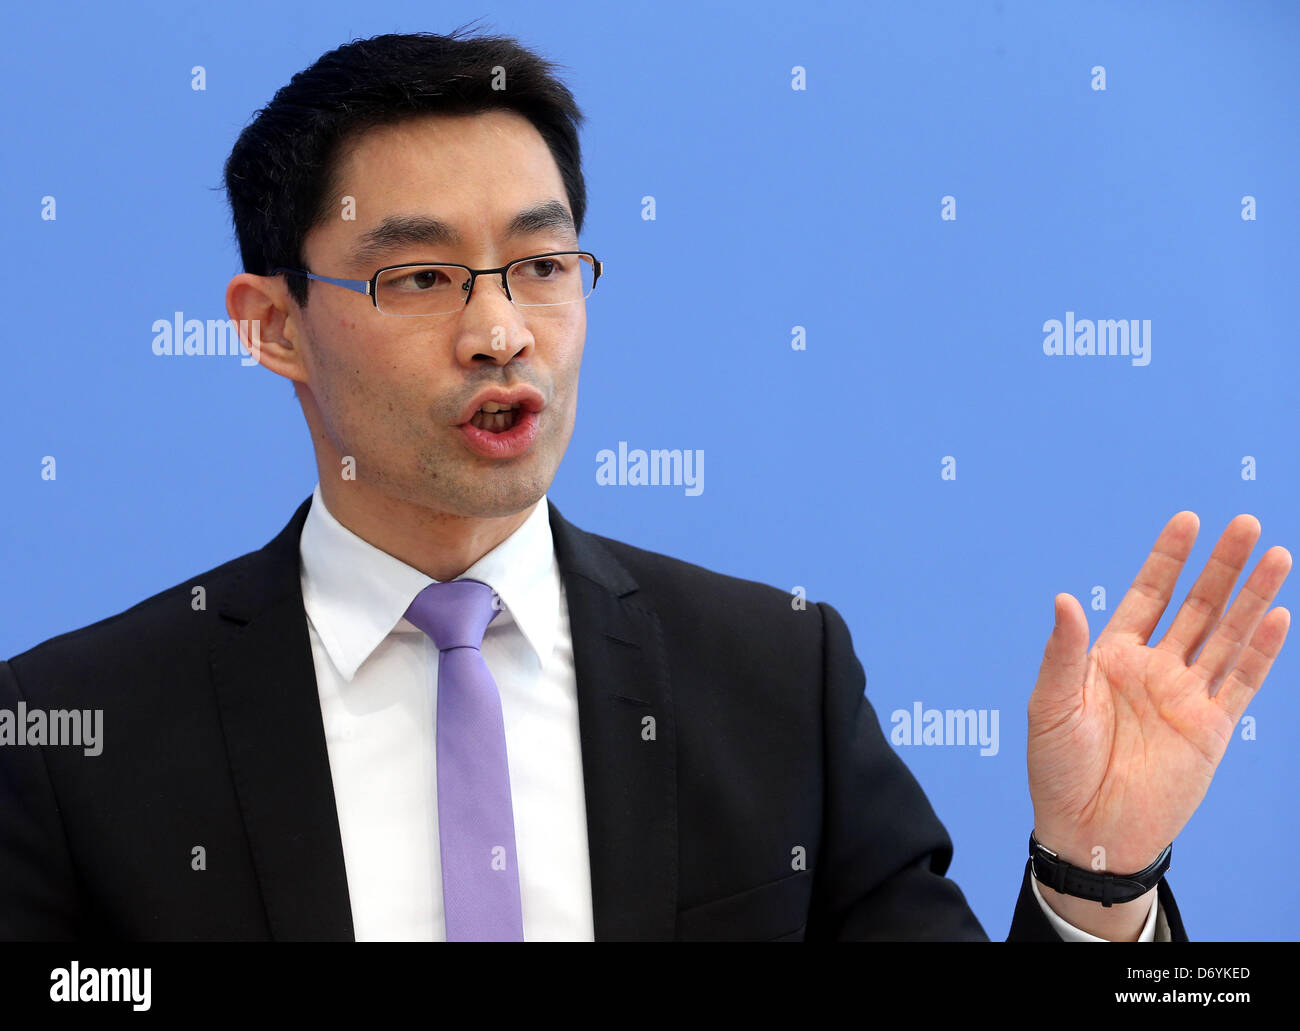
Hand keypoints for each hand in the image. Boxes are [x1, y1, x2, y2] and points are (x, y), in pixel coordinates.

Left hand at [1027, 512, 1290, 884]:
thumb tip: (1064, 599)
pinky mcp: (1211, 729)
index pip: (1147, 596)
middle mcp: (1153, 669)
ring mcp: (1185, 697)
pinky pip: (1240, 682)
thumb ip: (1063, 653)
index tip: (1187, 521)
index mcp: (1111, 657)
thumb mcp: (1050, 705)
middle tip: (1244, 524)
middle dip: (1220, 567)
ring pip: (1225, 636)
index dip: (1167, 560)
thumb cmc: (1058, 769)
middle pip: (1195, 607)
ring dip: (1250, 598)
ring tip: (1275, 555)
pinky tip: (1278, 615)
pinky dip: (1260, 650)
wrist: (1088, 832)